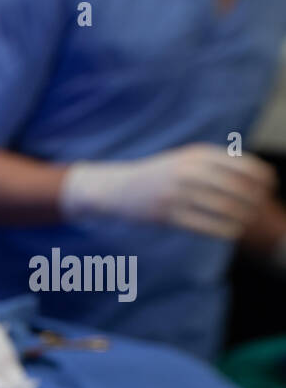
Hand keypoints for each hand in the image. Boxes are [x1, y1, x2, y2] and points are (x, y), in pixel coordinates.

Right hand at [60, 143, 276, 238]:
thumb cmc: (157, 175)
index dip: (263, 177)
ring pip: (222, 207)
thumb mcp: (184, 159)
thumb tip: (253, 175)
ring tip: (248, 222)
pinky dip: (223, 229)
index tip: (271, 187)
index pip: (242, 164)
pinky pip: (204, 224)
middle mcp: (188, 172)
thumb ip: (214, 163)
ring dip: (242, 216)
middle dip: (255, 199)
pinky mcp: (167, 215)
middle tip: (261, 208)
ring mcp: (176, 194)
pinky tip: (232, 233)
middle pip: (236, 187)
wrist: (117, 188)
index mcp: (196, 155)